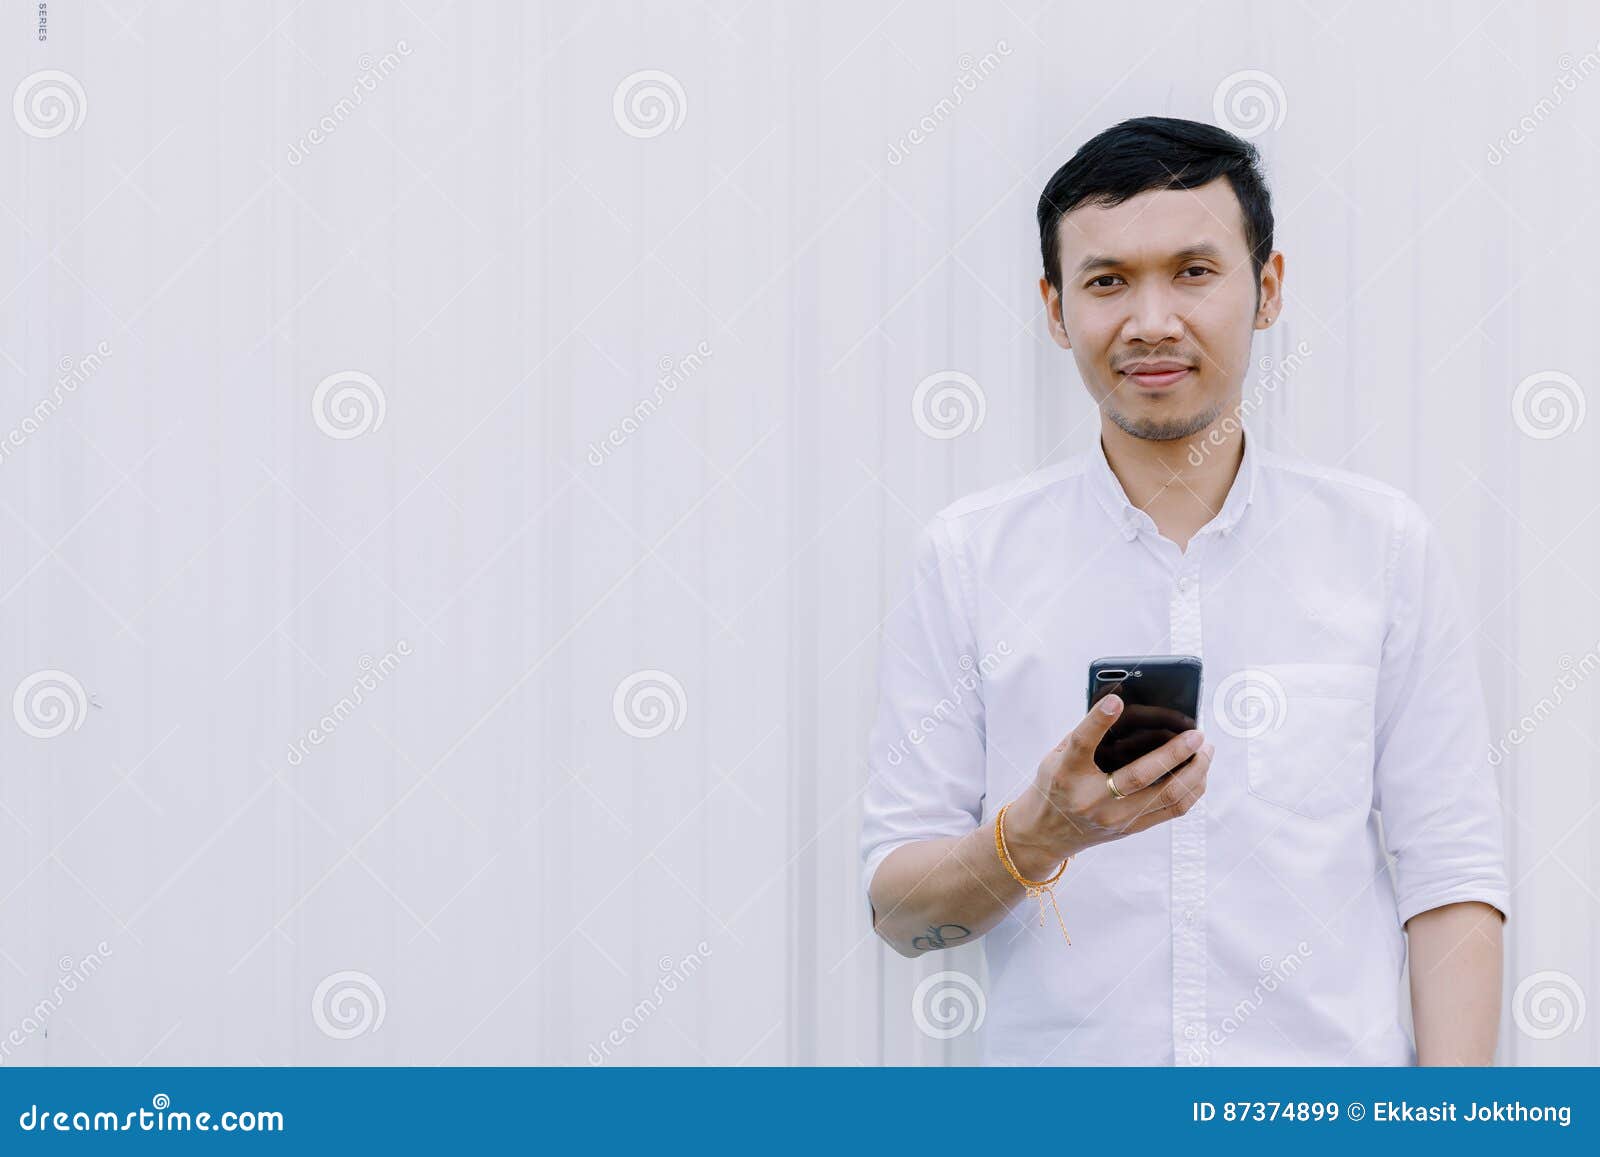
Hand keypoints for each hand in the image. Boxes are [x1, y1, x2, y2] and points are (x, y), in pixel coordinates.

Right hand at [1003, 694, 1212, 874]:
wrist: (1045, 834)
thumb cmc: (1054, 786)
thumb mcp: (1056, 757)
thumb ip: (1085, 735)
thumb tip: (1124, 705)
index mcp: (1066, 775)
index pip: (1082, 744)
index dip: (1098, 721)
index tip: (1115, 701)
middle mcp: (1092, 799)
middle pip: (1139, 776)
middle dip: (1174, 752)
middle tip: (1196, 733)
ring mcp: (1116, 818)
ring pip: (1168, 796)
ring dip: (1194, 771)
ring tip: (1206, 750)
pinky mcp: (1132, 828)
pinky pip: (1174, 809)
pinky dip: (1193, 788)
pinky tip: (1200, 771)